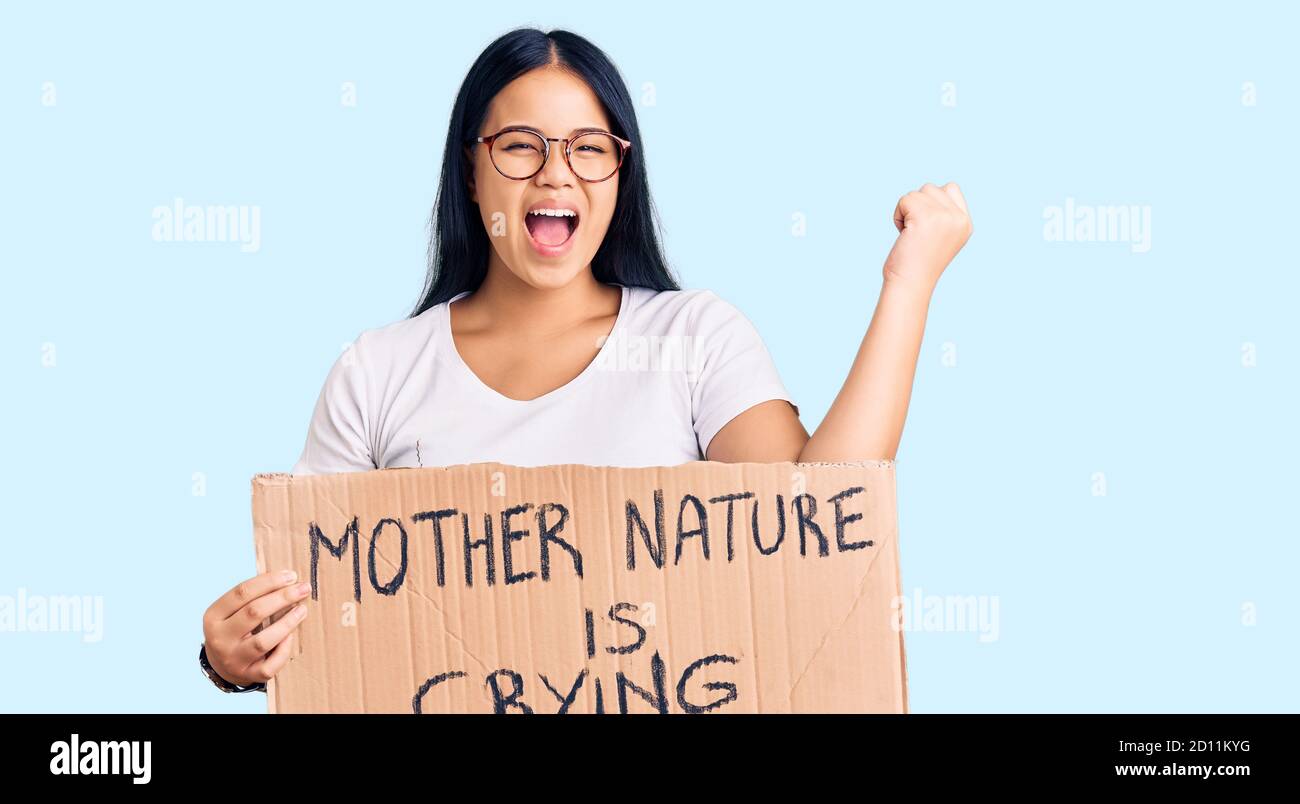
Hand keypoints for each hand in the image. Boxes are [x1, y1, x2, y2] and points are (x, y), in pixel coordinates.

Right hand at [202, 570, 309, 686]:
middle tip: (303, 588)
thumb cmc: (235, 629)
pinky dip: (284, 648)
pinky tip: (291, 636)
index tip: (291, 575)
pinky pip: (271, 663)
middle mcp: (219, 639)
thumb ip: (252, 596)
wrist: (222, 665)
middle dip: (282, 597)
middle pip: (254, 613)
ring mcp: (233, 659)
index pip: (241, 592)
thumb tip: (287, 579)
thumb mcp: (232, 611)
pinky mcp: (248, 675)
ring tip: (302, 609)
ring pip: (263, 640)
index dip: (269, 581)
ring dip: (287, 622)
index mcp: (213, 617)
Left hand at [882, 182, 972, 290]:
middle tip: (917, 233)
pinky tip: (903, 235)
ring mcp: (944, 216)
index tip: (926, 227)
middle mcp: (959, 218)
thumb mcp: (939, 236)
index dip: (931, 201)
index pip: (951, 188)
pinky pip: (904, 200)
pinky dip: (897, 216)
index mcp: (965, 223)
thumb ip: (942, 213)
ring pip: (917, 193)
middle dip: (917, 207)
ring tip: (911, 234)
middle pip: (931, 189)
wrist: (910, 284)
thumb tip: (930, 191)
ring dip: (906, 212)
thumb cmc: (918, 263)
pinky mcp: (925, 217)